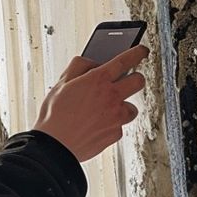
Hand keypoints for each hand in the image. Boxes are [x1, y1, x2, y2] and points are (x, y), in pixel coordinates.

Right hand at [33, 45, 148, 161]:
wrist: (55, 146)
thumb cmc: (55, 115)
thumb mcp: (61, 83)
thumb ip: (79, 66)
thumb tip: (91, 62)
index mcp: (98, 80)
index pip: (125, 60)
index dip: (137, 52)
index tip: (142, 51)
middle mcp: (111, 97)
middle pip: (139, 82)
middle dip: (136, 78)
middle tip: (128, 81)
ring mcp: (116, 117)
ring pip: (132, 107)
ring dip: (123, 106)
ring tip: (106, 109)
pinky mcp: (115, 134)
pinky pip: (120, 126)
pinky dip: (112, 124)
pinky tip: (97, 125)